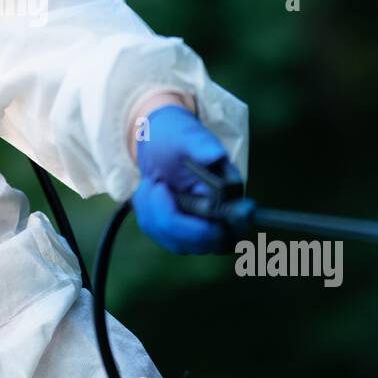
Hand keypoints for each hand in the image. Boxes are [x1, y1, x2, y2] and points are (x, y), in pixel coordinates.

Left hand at [133, 104, 240, 253]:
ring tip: (149, 183)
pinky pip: (162, 236)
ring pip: (178, 242)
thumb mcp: (187, 136)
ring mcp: (203, 227)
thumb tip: (216, 155)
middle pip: (199, 241)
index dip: (197, 227)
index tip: (163, 192)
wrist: (162, 143)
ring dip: (154, 213)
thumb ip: (202, 145)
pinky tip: (148, 194)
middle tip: (152, 184)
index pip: (224, 226)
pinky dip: (148, 215)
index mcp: (230, 190)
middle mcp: (222, 214)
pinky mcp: (184, 232)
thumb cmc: (178, 137)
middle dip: (166, 217)